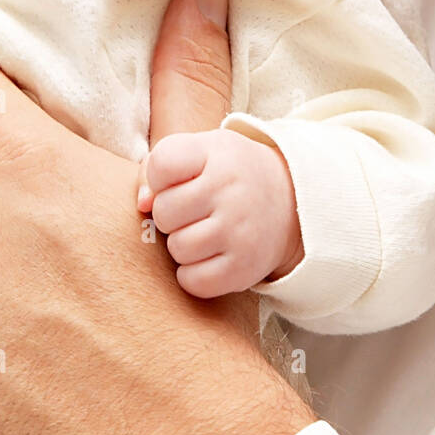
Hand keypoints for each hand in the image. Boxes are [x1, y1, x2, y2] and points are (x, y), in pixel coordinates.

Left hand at [138, 128, 304, 296]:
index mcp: (217, 154)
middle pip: (164, 212)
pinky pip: (192, 281)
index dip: (160, 177)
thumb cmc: (229, 174)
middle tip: (195, 209)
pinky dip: (193, 273)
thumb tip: (142, 204)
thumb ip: (159, 166)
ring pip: (177, 248)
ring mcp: (239, 232)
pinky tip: (209, 255)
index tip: (179, 179)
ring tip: (204, 230)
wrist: (291, 202)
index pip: (162, 165)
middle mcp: (231, 191)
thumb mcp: (200, 152)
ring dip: (182, 244)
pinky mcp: (243, 269)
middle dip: (171, 214)